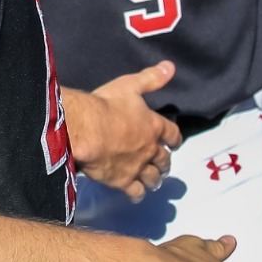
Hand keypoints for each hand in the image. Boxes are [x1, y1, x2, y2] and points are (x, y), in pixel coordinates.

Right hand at [67, 64, 182, 201]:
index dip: (174, 138)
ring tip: (154, 181)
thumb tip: (170, 66)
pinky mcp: (122, 181)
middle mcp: (149, 149)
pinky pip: (135, 191)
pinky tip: (137, 195)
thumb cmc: (107, 105)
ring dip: (155, 179)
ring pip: (152, 177)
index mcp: (153, 126)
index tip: (175, 142)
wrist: (87, 130)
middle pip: (163, 159)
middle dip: (165, 162)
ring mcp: (137, 167)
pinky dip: (138, 194)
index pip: (172, 134)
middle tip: (164, 164)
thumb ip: (151, 78)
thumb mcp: (130, 85)